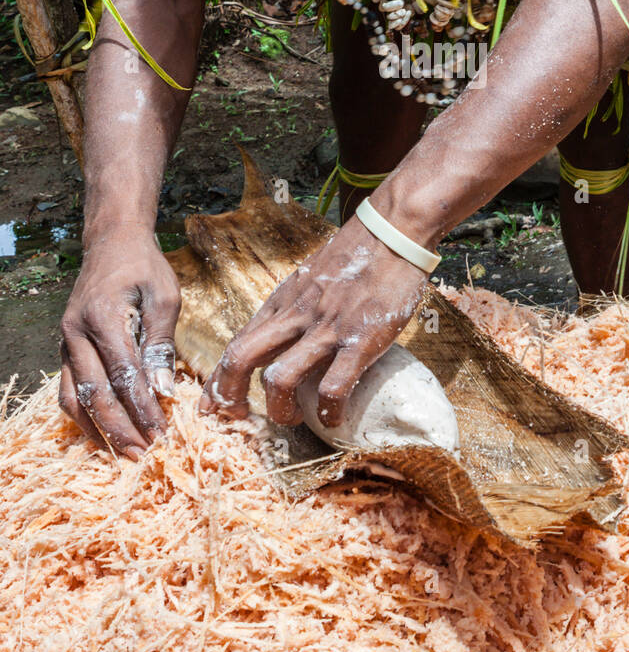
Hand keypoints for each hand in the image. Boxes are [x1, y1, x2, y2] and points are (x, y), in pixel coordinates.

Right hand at [58, 225, 180, 456]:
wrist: (111, 243)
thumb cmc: (144, 267)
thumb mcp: (164, 297)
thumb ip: (162, 344)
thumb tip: (163, 390)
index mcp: (104, 317)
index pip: (124, 375)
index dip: (143, 408)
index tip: (161, 435)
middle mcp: (76, 333)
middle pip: (95, 393)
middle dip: (120, 429)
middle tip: (142, 455)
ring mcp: (66, 341)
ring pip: (74, 397)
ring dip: (98, 429)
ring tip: (122, 453)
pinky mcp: (66, 347)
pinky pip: (68, 388)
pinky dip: (83, 414)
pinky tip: (101, 432)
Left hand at [199, 214, 426, 427]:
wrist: (393, 232)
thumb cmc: (356, 255)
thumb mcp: (309, 278)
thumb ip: (294, 306)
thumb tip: (285, 335)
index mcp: (282, 302)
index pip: (236, 343)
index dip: (218, 379)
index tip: (212, 404)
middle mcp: (295, 316)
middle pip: (241, 359)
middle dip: (230, 395)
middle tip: (238, 419)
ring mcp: (326, 329)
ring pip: (280, 379)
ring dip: (280, 410)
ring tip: (291, 419)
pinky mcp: (359, 340)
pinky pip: (334, 386)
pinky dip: (329, 411)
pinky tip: (334, 419)